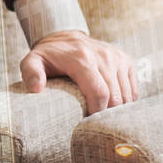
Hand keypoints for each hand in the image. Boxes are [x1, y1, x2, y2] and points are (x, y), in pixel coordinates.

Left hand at [20, 29, 138, 113]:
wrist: (65, 36)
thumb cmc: (48, 56)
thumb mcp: (32, 61)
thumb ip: (30, 73)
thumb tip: (37, 88)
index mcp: (82, 59)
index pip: (99, 93)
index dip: (97, 113)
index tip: (87, 123)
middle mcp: (104, 56)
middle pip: (115, 97)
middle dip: (107, 115)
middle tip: (94, 125)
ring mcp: (117, 57)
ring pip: (127, 95)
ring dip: (116, 110)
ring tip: (101, 118)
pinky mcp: (125, 60)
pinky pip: (132, 89)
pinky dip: (125, 101)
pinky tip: (110, 106)